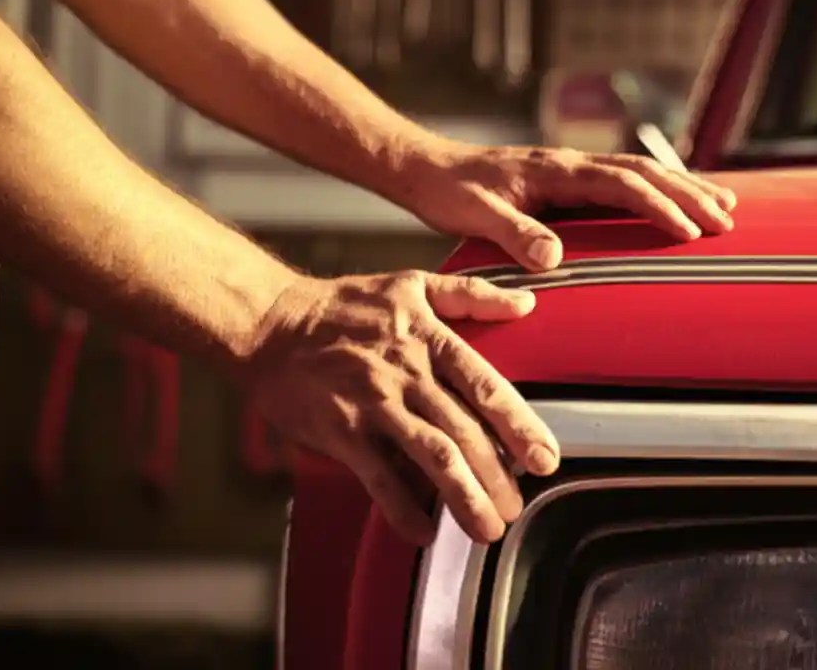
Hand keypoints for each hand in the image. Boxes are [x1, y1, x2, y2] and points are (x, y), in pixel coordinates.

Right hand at [245, 270, 557, 544]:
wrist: (270, 322)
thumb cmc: (345, 305)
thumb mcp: (414, 284)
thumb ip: (474, 295)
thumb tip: (527, 302)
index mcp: (430, 338)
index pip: (485, 386)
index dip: (519, 424)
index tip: (546, 458)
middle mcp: (406, 372)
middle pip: (463, 430)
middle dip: (497, 475)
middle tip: (517, 507)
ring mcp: (373, 404)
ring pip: (429, 455)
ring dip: (463, 497)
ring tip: (487, 528)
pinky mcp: (340, 431)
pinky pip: (377, 477)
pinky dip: (401, 508)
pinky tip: (423, 532)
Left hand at [390, 143, 737, 270]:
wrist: (428, 168)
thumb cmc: (450, 191)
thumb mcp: (474, 215)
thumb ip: (515, 234)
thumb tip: (554, 258)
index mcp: (556, 170)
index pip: (621, 184)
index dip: (658, 207)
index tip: (689, 232)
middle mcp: (572, 163)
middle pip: (645, 172)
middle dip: (689, 194)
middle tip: (728, 219)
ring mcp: (573, 169)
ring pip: (641, 171)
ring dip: (684, 187)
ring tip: (725, 206)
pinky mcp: (570, 180)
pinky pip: (625, 181)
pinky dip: (659, 189)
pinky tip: (677, 202)